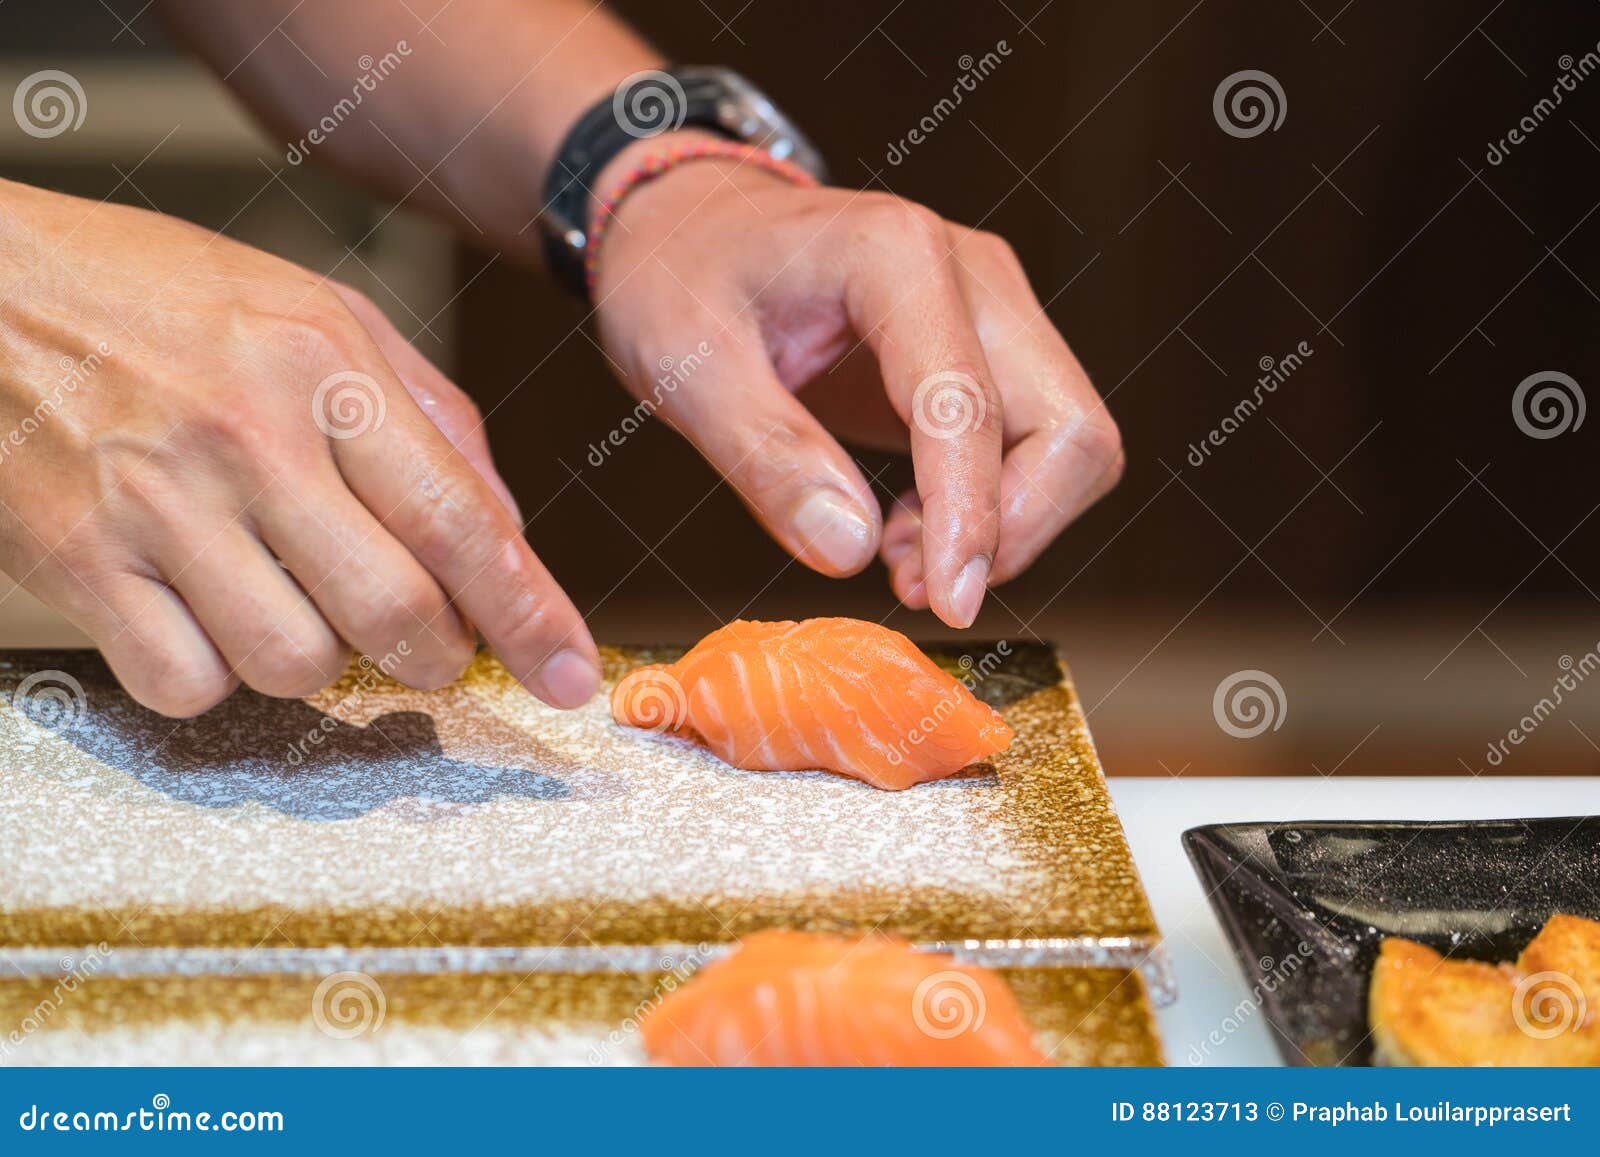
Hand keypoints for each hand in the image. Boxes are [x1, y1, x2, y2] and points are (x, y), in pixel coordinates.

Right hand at [0, 180, 598, 715]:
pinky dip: (210, 675)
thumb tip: (508, 530)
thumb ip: (431, 416)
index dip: (532, 615)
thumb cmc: (158, 297)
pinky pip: (186, 685)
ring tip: (288, 597)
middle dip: (437, 655)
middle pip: (395, 614)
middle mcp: (246, 435)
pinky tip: (202, 613)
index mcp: (323, 364)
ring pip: (296, 665)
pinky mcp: (74, 560)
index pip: (460, 519)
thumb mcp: (316, 311)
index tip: (571, 675)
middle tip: (430, 644)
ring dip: (317, 658)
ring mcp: (155, 503)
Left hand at [590, 140, 1122, 626]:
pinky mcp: (988, 354)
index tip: (946, 603)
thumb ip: (767, 455)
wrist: (689, 227)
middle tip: (912, 585)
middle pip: (1070, 428)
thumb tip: (849, 552)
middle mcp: (972, 276)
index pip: (969, 406)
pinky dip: (987, 508)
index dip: (970, 518)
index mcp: (896, 257)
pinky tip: (902, 526)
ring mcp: (993, 313)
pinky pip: (1034, 448)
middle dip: (1011, 529)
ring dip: (1006, 525)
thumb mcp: (689, 365)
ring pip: (1070, 444)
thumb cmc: (680, 278)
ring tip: (894, 556)